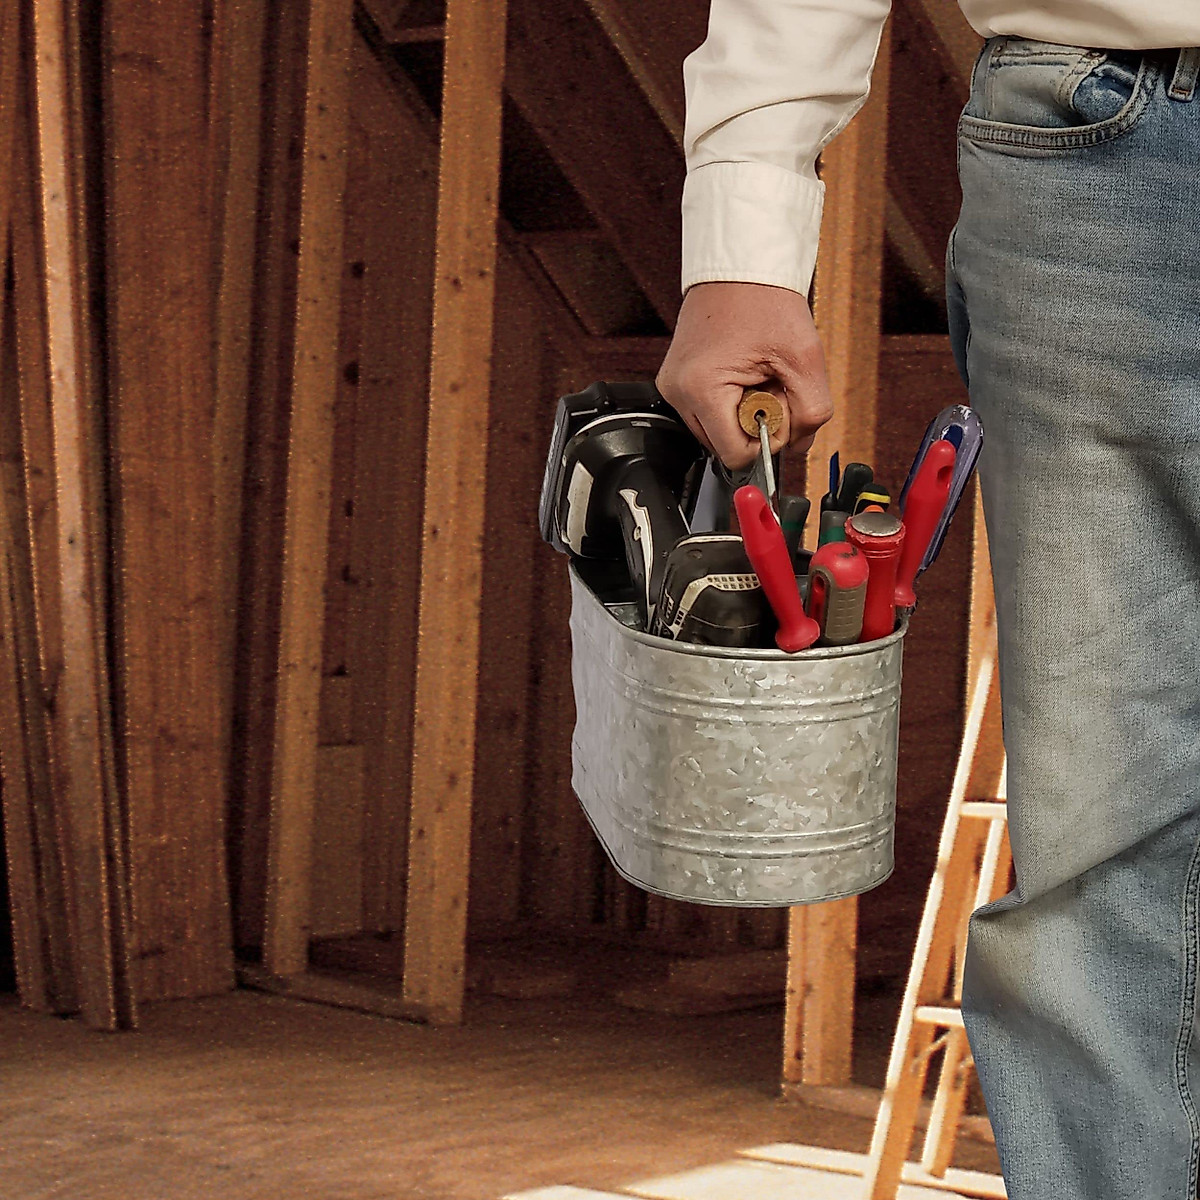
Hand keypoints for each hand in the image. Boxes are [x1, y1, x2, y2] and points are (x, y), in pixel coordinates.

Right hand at [656, 281, 833, 468]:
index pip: (736, 456)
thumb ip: (811, 414)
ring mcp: (672, 388)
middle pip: (723, 447)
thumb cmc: (766, 300)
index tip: (777, 404)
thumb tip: (797, 447)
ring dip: (742, 415)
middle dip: (754, 425)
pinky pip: (707, 414)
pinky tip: (741, 374)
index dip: (766, 440)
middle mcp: (677, 393)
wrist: (740, 266)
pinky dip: (730, 402)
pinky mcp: (676, 382)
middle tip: (768, 383)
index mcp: (701, 390)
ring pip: (715, 433)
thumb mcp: (805, 359)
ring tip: (754, 376)